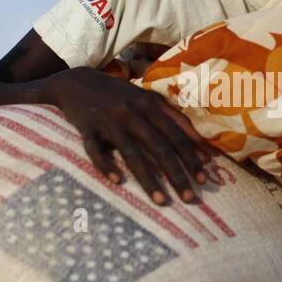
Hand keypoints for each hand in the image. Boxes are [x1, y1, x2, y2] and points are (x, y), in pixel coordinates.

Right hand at [49, 66, 214, 205]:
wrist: (77, 81)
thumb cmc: (119, 94)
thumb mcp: (147, 99)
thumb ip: (172, 118)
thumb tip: (203, 146)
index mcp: (149, 104)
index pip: (176, 134)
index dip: (191, 156)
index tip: (204, 178)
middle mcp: (132, 111)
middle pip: (159, 147)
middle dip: (177, 174)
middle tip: (190, 198)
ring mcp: (109, 120)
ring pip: (132, 154)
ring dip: (148, 180)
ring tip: (162, 201)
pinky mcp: (87, 127)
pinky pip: (96, 150)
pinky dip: (106, 166)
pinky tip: (117, 181)